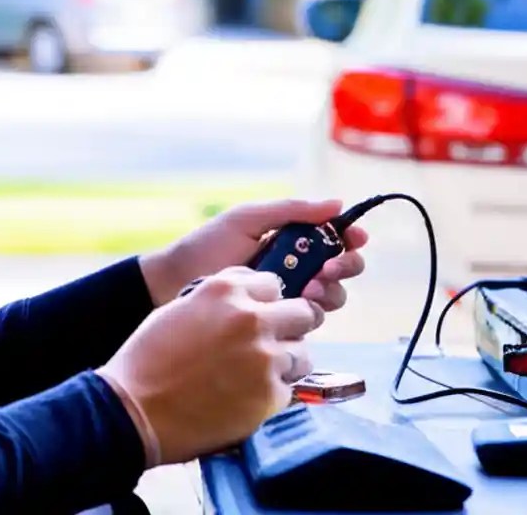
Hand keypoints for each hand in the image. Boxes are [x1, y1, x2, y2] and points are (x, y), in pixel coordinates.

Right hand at [97, 267, 319, 464]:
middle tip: (272, 343)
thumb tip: (251, 298)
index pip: (274, 284)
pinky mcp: (270, 396)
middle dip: (290, 326)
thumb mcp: (181, 307)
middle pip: (303, 314)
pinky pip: (289, 389)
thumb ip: (221, 297)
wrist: (134, 411)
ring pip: (302, 354)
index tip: (258, 315)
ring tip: (257, 375)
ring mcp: (265, 358)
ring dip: (285, 363)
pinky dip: (272, 395)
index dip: (266, 302)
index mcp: (227, 291)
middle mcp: (253, 319)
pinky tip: (246, 398)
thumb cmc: (148, 359)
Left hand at [139, 199, 368, 309]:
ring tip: (308, 289)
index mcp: (291, 238)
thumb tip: (337, 203)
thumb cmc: (206, 246)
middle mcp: (296, 268)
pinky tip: (294, 310)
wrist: (172, 285)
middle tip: (328, 269)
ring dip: (330, 291)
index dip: (351, 238)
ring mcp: (288, 297)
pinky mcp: (278, 323)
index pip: (334, 237)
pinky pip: (308, 322)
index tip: (354, 239)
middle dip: (345, 266)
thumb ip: (291, 210)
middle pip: (342, 268)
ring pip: (331, 297)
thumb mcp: (247, 220)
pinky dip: (310, 315)